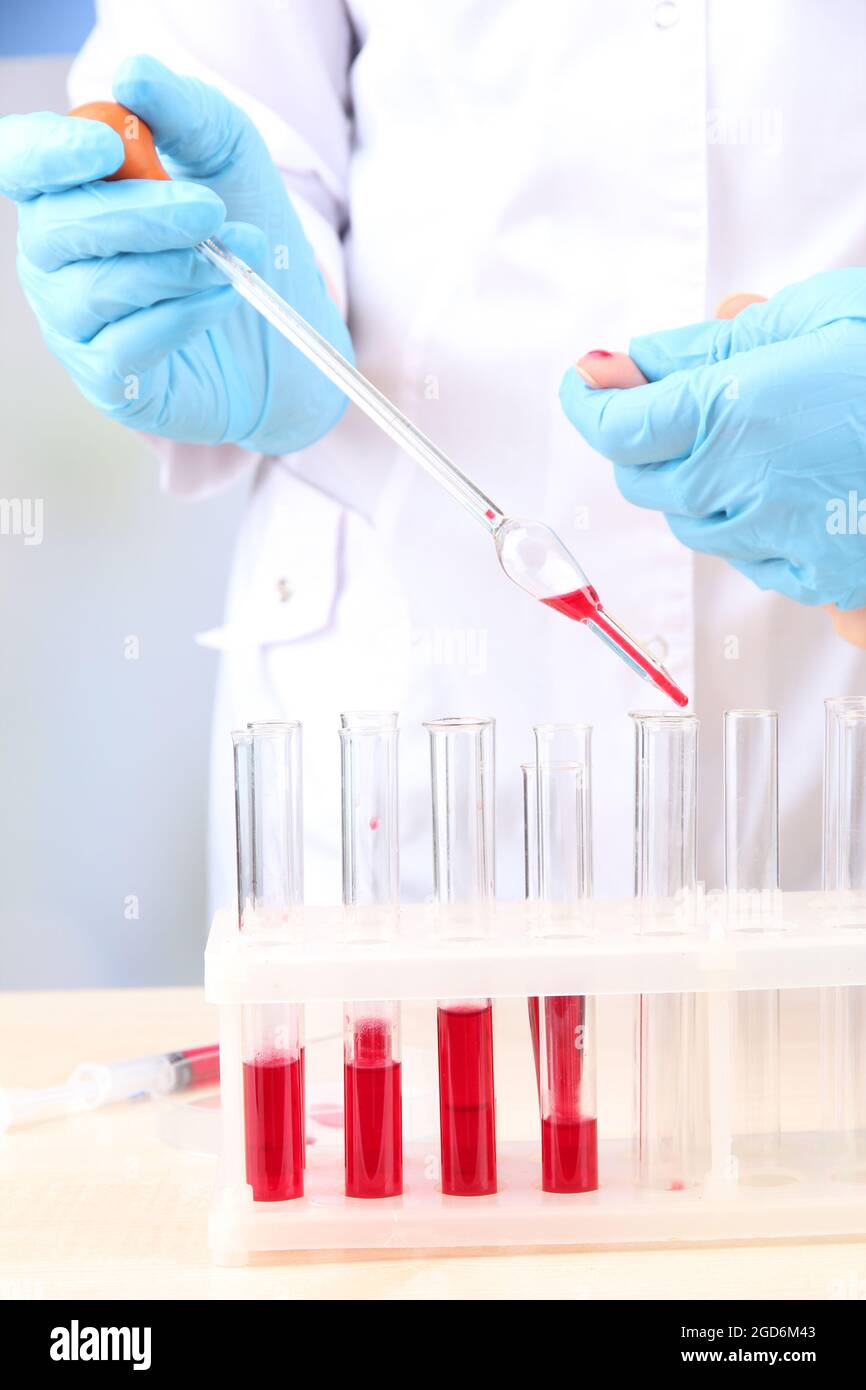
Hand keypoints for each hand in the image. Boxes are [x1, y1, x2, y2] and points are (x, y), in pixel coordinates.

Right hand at [0, 55, 350, 451]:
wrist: (288, 332)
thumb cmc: (244, 232)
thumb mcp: (228, 154)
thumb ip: (182, 112)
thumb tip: (133, 75)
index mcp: (68, 193)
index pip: (21, 164)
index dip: (49, 154)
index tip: (108, 148)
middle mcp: (55, 260)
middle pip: (57, 228)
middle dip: (137, 215)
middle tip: (208, 211)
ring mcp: (75, 325)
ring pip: (94, 290)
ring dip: (172, 269)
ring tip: (232, 260)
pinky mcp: (109, 383)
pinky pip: (124, 348)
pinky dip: (181, 318)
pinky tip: (222, 300)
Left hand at [559, 269, 865, 613]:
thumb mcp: (817, 316)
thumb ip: (718, 345)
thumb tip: (646, 358)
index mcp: (733, 414)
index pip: (616, 423)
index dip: (589, 397)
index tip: (587, 380)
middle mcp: (741, 488)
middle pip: (642, 480)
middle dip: (646, 440)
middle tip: (677, 398)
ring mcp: (779, 540)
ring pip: (694, 521)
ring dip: (700, 483)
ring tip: (763, 438)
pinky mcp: (817, 576)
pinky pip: (749, 557)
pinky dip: (750, 522)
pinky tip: (796, 483)